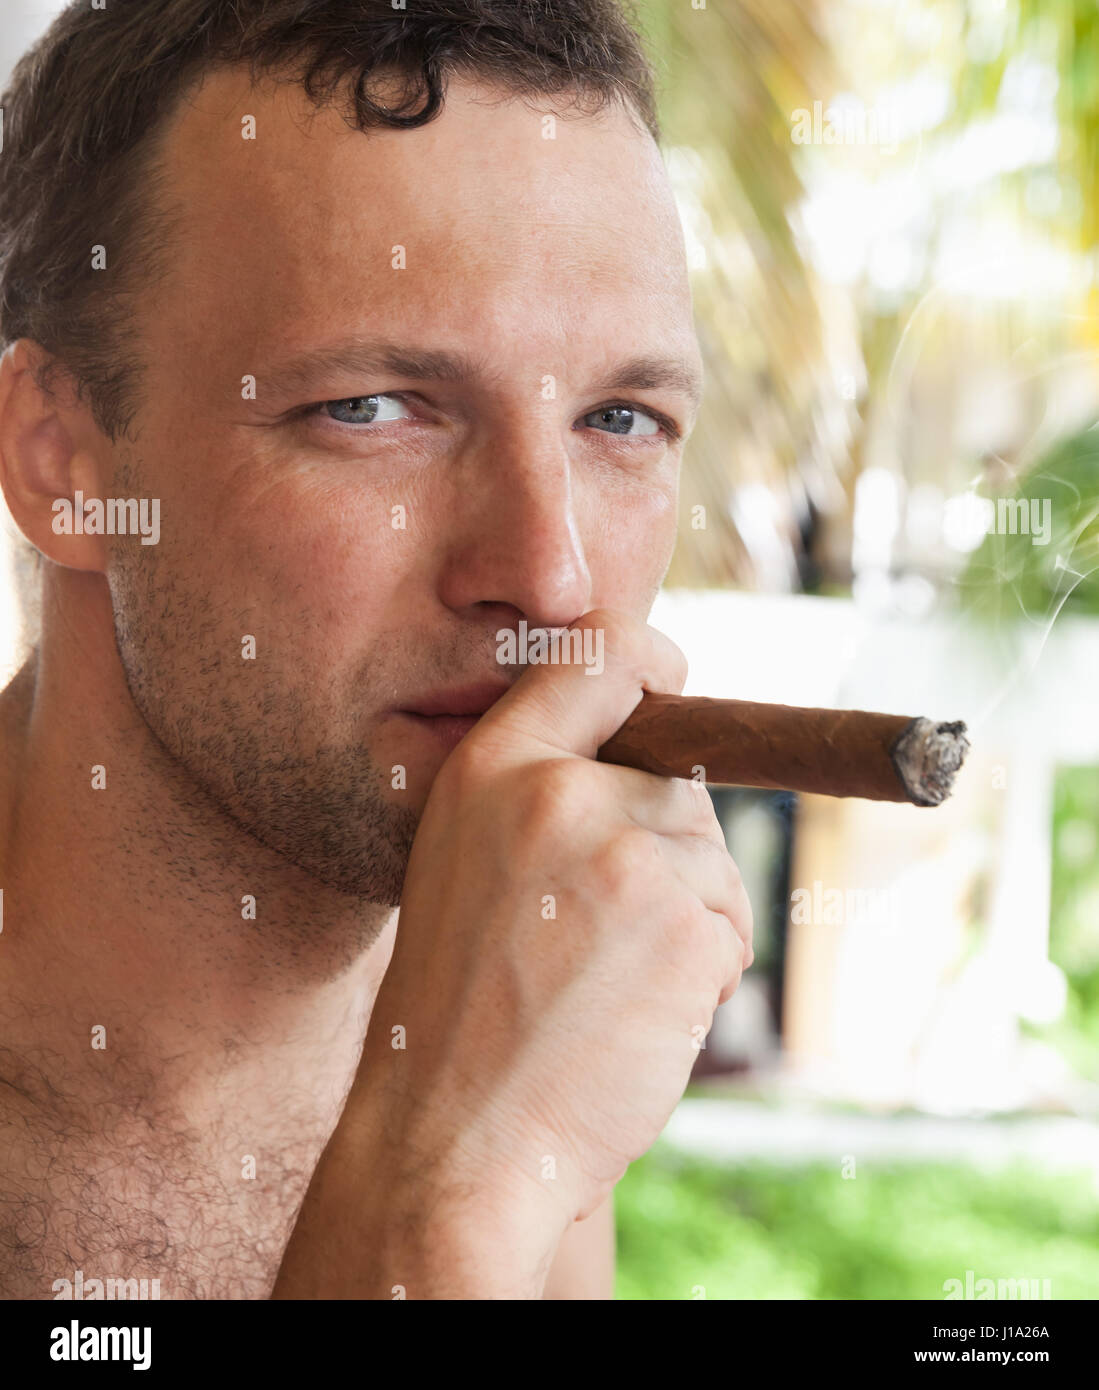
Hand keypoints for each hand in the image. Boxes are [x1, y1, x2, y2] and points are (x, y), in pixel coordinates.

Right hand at [353, 608, 752, 1258]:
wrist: (449, 1144)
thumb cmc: (461, 1016)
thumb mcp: (464, 867)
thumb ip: (539, 799)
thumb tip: (657, 764)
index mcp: (488, 768)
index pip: (597, 651)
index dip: (651, 662)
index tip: (673, 682)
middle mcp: (558, 791)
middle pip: (678, 781)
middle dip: (670, 852)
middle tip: (597, 942)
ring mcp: (624, 854)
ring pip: (714, 858)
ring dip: (691, 922)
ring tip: (605, 988)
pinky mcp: (684, 923)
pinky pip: (734, 926)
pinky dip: (706, 975)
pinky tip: (636, 1019)